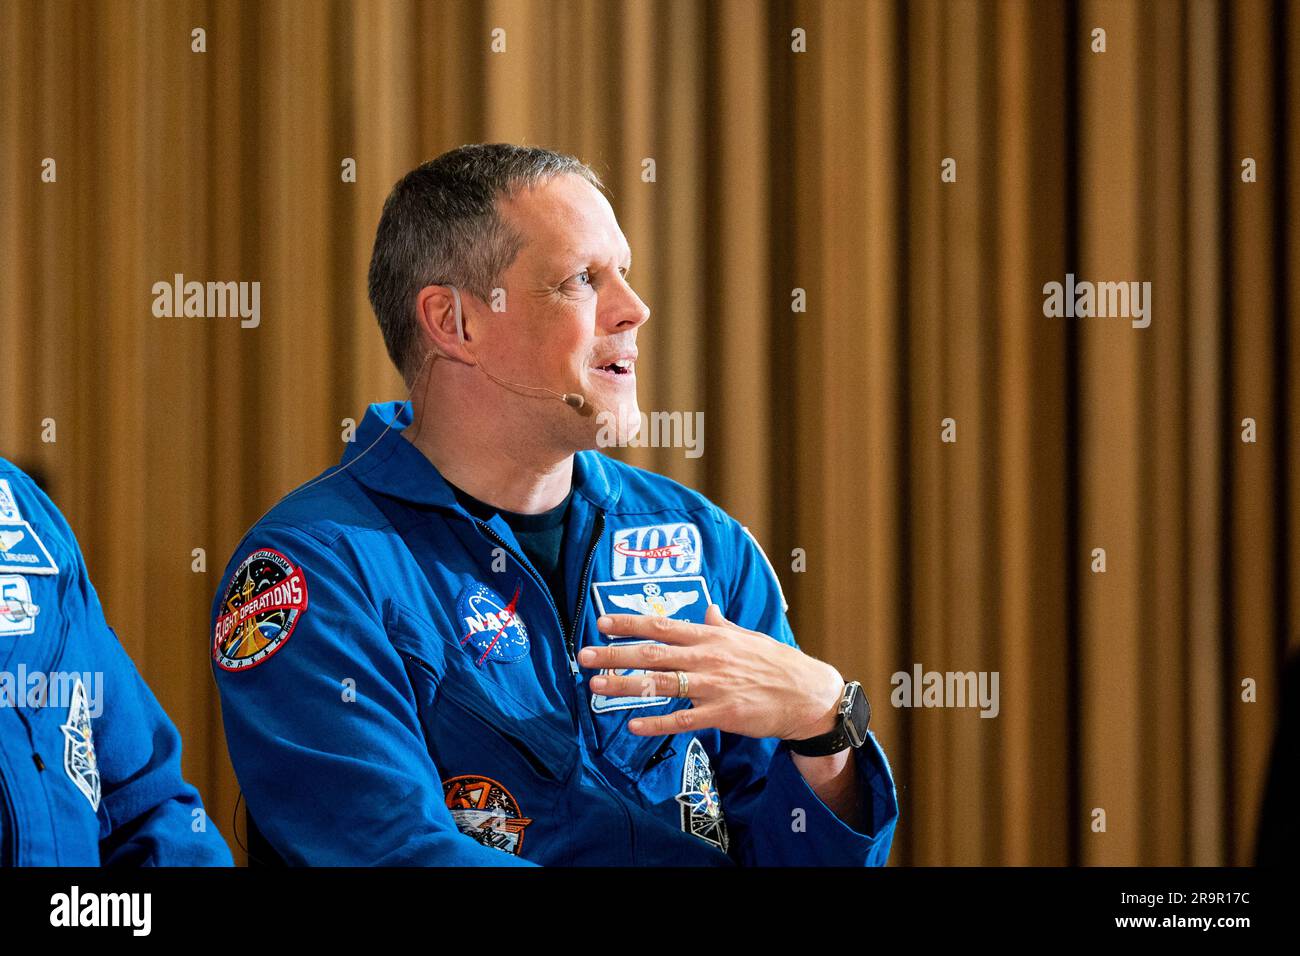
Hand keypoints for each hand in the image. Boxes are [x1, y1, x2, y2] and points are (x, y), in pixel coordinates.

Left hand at [577, 604, 845, 740]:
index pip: (662, 626)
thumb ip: (721, 625)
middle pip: (653, 653)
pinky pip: (684, 719)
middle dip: (615, 653)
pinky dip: (657, 723)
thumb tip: (707, 609)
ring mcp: (714, 686)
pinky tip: (634, 725)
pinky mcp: (723, 713)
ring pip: (662, 685)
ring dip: (626, 686)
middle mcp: (708, 657)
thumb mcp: (747, 637)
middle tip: (584, 655)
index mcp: (711, 637)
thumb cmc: (776, 663)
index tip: (602, 621)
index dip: (630, 623)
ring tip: (597, 687)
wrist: (808, 694)